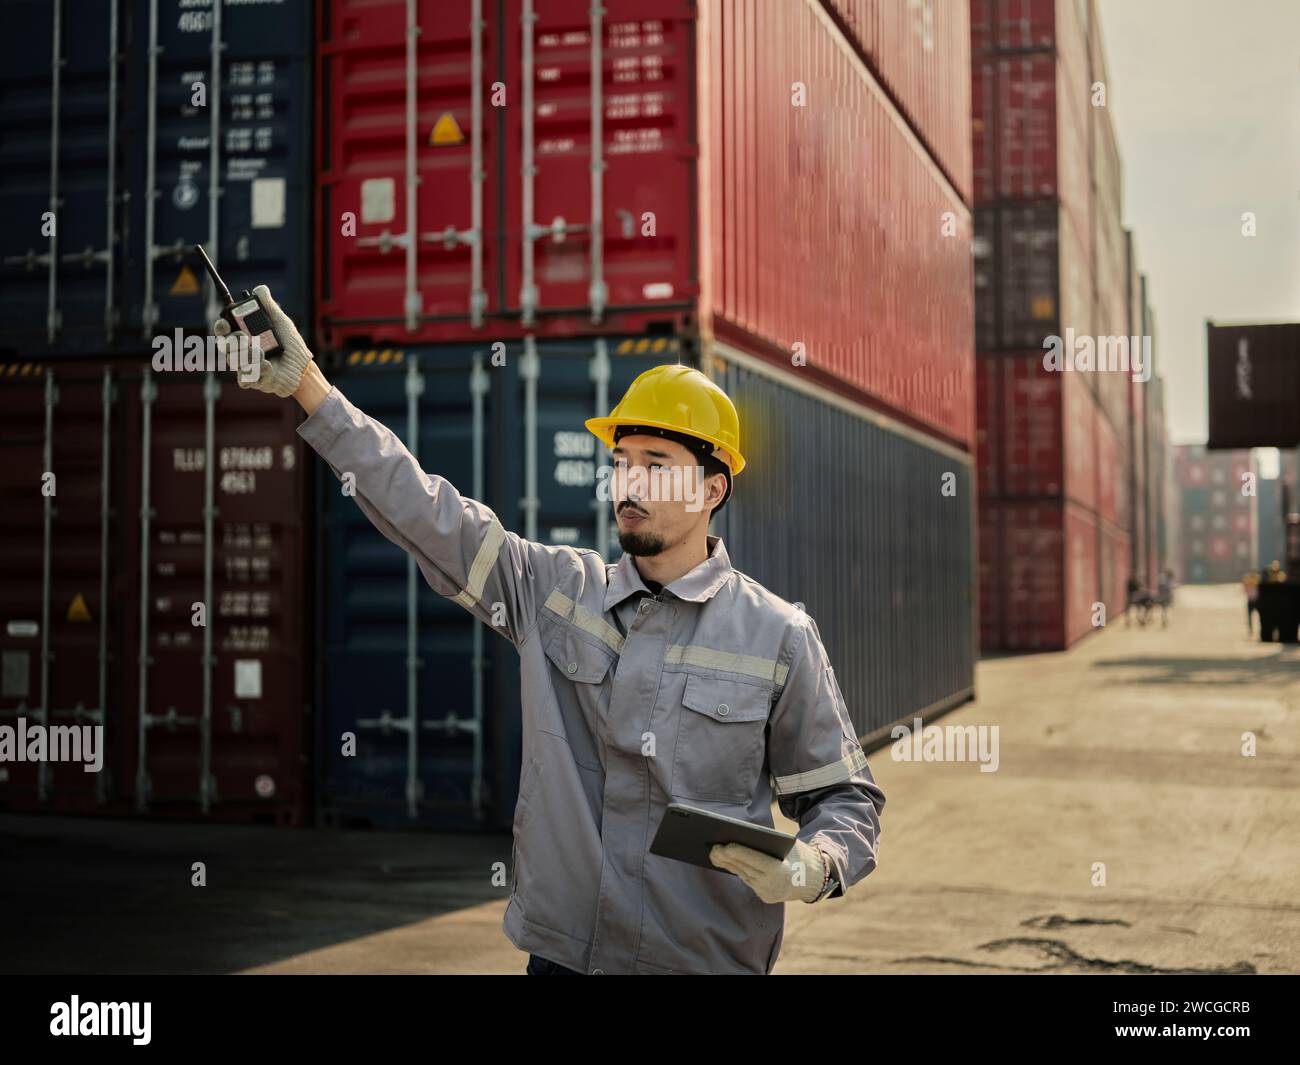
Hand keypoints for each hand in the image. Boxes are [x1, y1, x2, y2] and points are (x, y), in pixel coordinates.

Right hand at [212, 284, 313, 396]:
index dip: (220, 327)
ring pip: (234, 362)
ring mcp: (246, 367)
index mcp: (244, 335)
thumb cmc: (292, 345)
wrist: (304, 367)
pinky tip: (268, 366)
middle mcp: (241, 351)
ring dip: (247, 356)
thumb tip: (259, 289)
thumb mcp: (281, 322)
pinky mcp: (254, 381)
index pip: (224, 330)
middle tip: (244, 338)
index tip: (224, 323)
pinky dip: (255, 371)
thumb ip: (269, 306)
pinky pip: (245, 379)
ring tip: (262, 352)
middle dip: (232, 341)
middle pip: (224, 346)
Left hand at [709, 839, 827, 903]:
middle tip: (713, 847)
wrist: (814, 880)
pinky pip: (748, 881)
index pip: (757, 862)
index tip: (725, 845)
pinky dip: (738, 871)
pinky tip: (726, 862)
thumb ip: (771, 844)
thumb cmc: (802, 856)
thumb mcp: (791, 846)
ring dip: (729, 865)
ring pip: (744, 876)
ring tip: (715, 853)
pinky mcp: (765, 897)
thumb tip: (744, 837)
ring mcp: (768, 894)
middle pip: (746, 869)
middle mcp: (773, 886)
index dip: (740, 853)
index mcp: (782, 872)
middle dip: (728, 858)